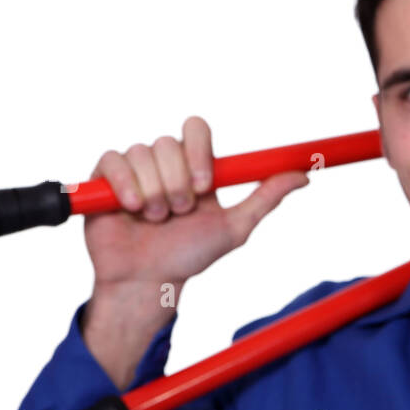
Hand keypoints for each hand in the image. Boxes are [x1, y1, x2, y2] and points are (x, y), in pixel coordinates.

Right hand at [80, 115, 308, 388]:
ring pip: (141, 153)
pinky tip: (131, 208)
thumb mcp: (234, 228)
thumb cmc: (189, 256)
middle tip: (178, 213)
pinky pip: (113, 160)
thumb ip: (266, 198)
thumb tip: (305, 175)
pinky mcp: (104, 177)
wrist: (149, 280)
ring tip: (155, 219)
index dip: (198, 152)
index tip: (204, 186)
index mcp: (194, 166)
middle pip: (168, 144)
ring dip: (153, 193)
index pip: (197, 129)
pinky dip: (125, 185)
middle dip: (175, 184)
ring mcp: (134, 168)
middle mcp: (165, 162)